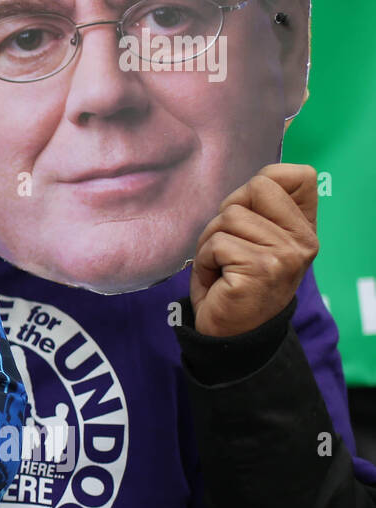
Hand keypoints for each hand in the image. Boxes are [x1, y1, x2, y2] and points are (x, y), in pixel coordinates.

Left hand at [190, 163, 318, 336]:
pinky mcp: (261, 269)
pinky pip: (216, 244)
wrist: (230, 333)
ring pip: (229, 217)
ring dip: (210, 242)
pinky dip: (204, 261)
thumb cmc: (233, 280)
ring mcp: (285, 255)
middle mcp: (303, 241)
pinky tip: (217, 279)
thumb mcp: (253, 238)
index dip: (260, 186)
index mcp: (304, 228)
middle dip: (227, 214)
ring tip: (221, 267)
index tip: (247, 215)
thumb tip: (258, 179)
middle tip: (227, 247)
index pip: (297, 175)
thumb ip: (260, 208)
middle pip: (255, 188)